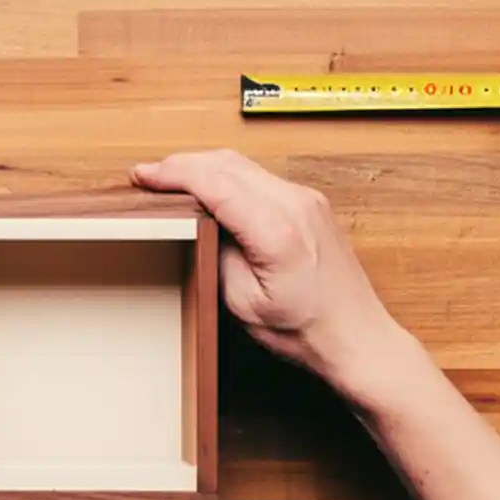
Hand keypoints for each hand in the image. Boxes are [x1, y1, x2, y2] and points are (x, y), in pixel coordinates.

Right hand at [131, 150, 420, 397]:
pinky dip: (226, 176)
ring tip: (171, 182)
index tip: (143, 175)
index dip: (172, 173)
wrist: (356, 337)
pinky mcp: (309, 203)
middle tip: (148, 177)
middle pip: (226, 162)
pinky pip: (259, 175)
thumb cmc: (306, 329)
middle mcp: (296, 204)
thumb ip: (215, 253)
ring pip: (242, 164)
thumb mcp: (241, 302)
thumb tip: (195, 220)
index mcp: (277, 229)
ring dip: (204, 167)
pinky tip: (208, 190)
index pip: (214, 182)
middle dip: (182, 164)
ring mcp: (307, 199)